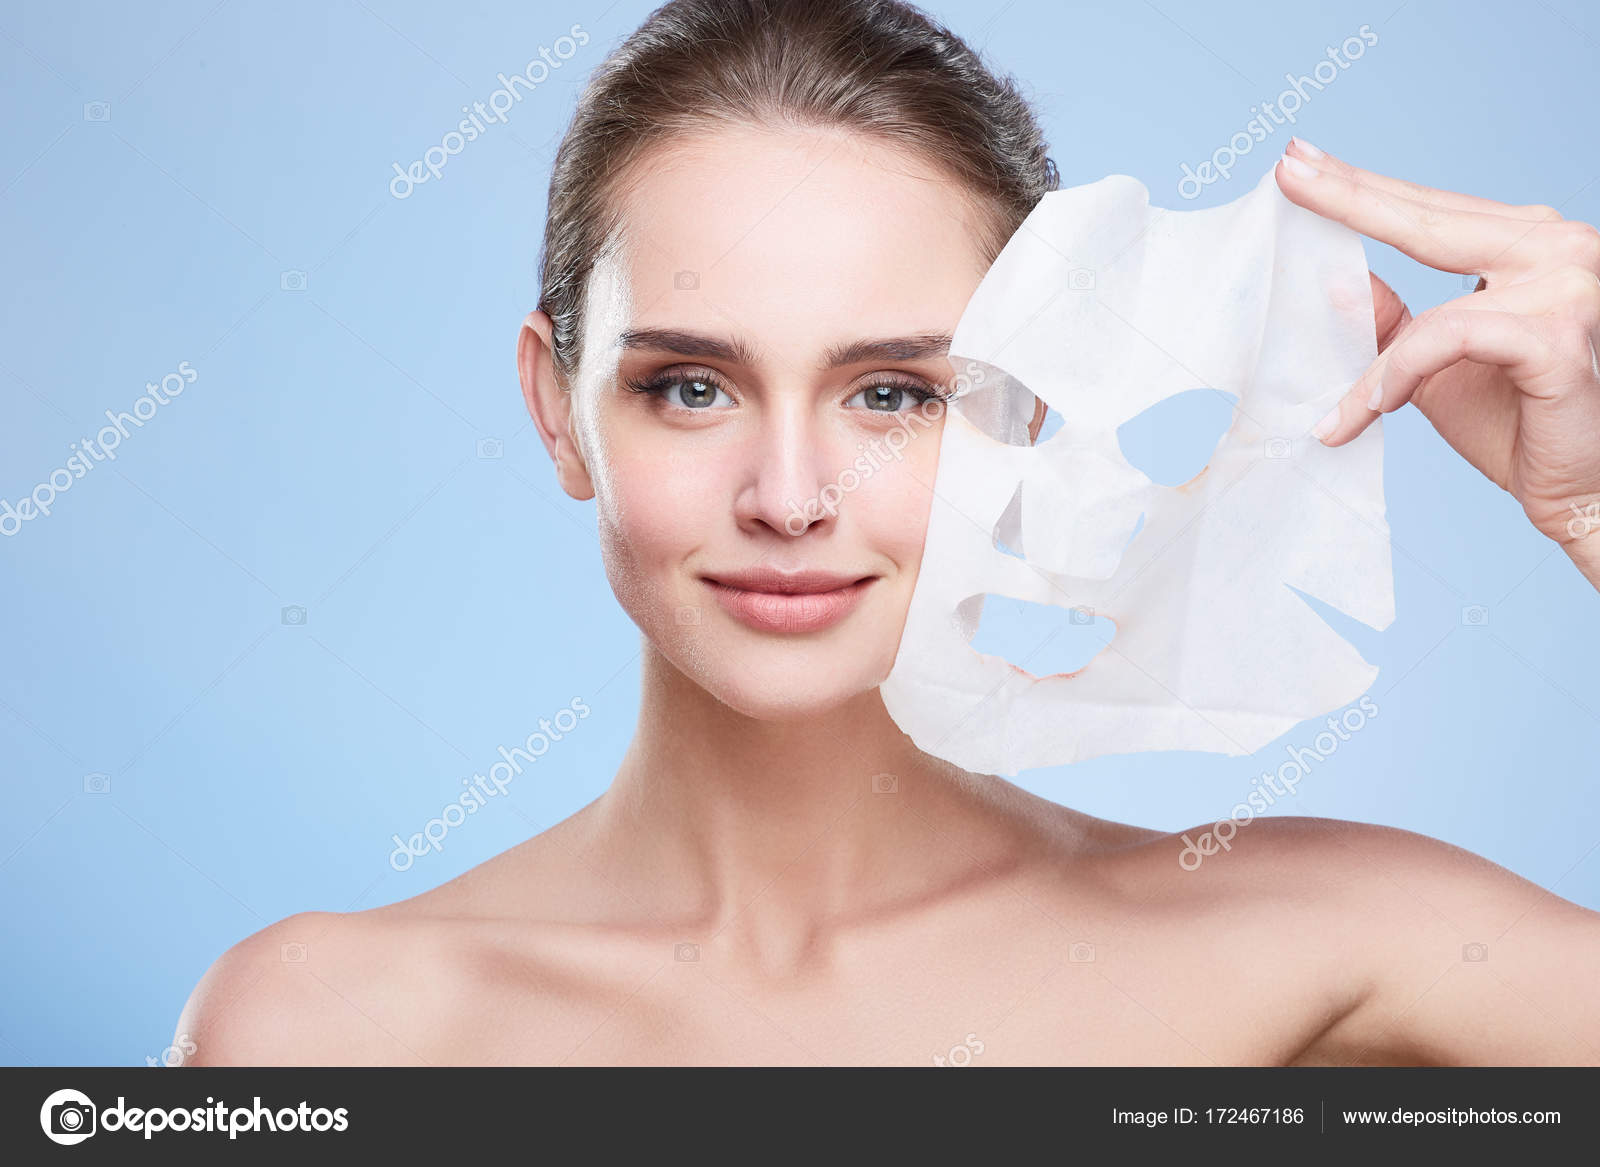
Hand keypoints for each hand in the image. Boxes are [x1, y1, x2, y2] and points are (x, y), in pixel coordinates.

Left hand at [1274, 138, 1599, 587]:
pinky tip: (1373, 410)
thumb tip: (1333, 283)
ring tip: (1337, 413)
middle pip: (1432, 218)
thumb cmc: (1519, 423)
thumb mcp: (1433, 366)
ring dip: (1375, 362)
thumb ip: (1391, 321)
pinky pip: (1451, 340)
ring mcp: (1566, 287)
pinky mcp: (1558, 338)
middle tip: (1287, 170)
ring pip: (1435, 302)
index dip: (1362, 187)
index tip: (1298, 161)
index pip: (1431, 209)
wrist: (1584, 489)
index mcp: (1529, 247)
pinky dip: (1401, 375)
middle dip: (1352, 195)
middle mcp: (1557, 250)